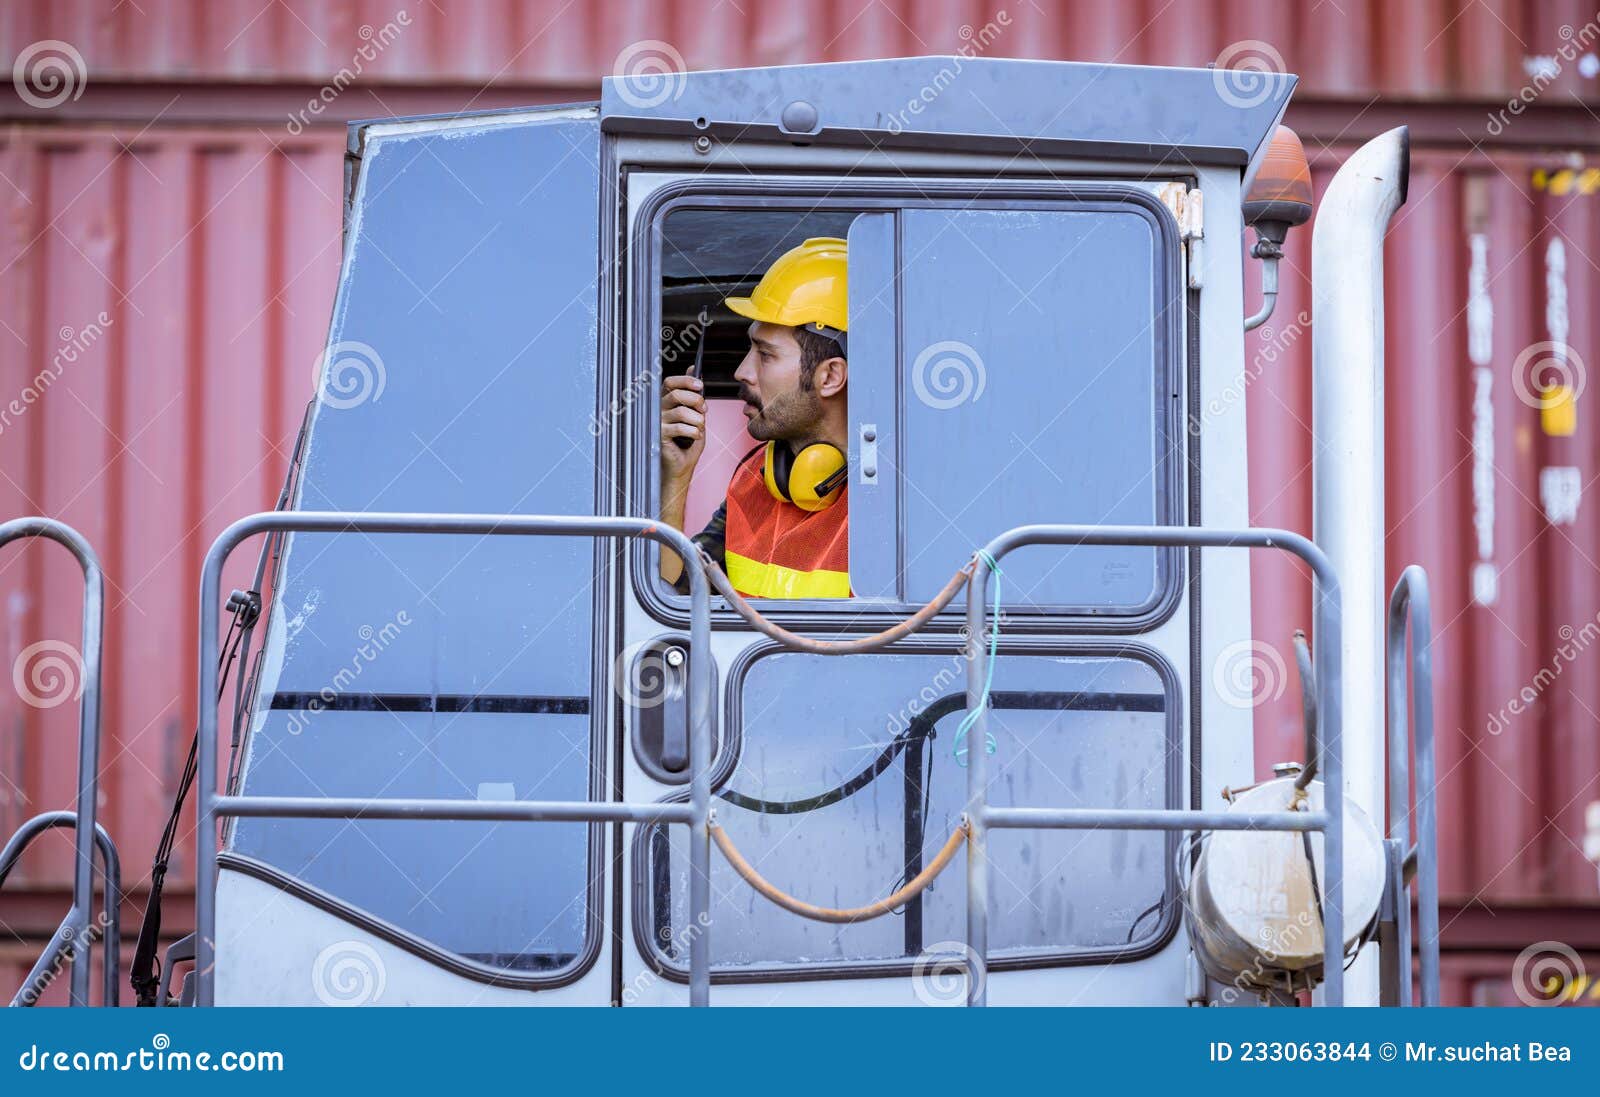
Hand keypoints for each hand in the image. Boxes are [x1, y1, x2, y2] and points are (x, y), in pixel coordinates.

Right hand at [660, 374, 705, 490]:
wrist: (682, 466)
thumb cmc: (688, 442)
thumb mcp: (696, 416)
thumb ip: (695, 398)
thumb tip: (697, 375)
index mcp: (666, 402)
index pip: (670, 382)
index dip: (684, 380)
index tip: (699, 385)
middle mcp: (659, 409)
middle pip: (676, 394)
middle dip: (696, 400)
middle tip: (704, 410)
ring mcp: (658, 422)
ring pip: (680, 411)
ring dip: (697, 420)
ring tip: (700, 428)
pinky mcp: (660, 436)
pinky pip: (679, 428)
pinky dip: (693, 432)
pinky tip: (696, 436)